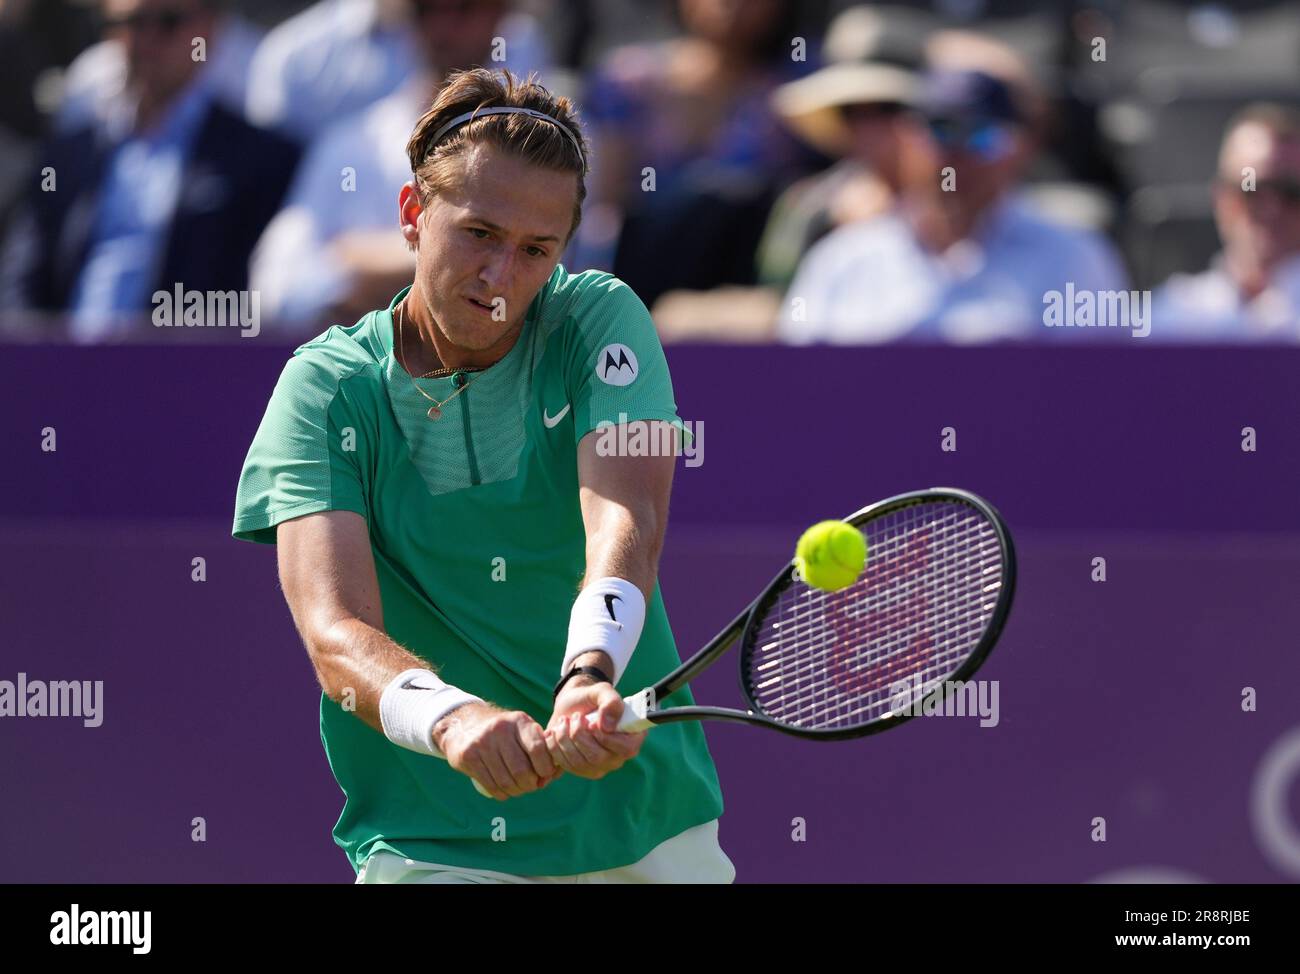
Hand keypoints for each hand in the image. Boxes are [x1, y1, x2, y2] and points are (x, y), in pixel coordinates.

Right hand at [433, 702, 561, 799]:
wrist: (464, 725)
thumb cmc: (504, 734)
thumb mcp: (523, 731)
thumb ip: (542, 750)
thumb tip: (555, 774)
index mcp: (519, 721)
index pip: (538, 749)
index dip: (545, 768)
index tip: (545, 775)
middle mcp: (501, 729)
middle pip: (522, 770)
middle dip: (530, 784)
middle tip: (532, 786)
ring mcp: (483, 742)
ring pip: (506, 781)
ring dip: (516, 791)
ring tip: (519, 789)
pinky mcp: (469, 756)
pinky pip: (490, 785)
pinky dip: (501, 794)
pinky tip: (505, 792)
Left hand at [545, 681, 645, 779]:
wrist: (572, 705)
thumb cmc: (591, 698)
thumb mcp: (602, 691)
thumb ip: (611, 702)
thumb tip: (607, 726)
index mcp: (632, 738)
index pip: (626, 749)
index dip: (606, 737)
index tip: (591, 723)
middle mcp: (618, 756)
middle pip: (598, 758)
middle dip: (579, 734)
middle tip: (575, 716)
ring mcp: (600, 766)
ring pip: (579, 763)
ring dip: (565, 738)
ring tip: (564, 721)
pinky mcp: (581, 770)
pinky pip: (566, 765)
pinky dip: (555, 746)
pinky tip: (556, 732)